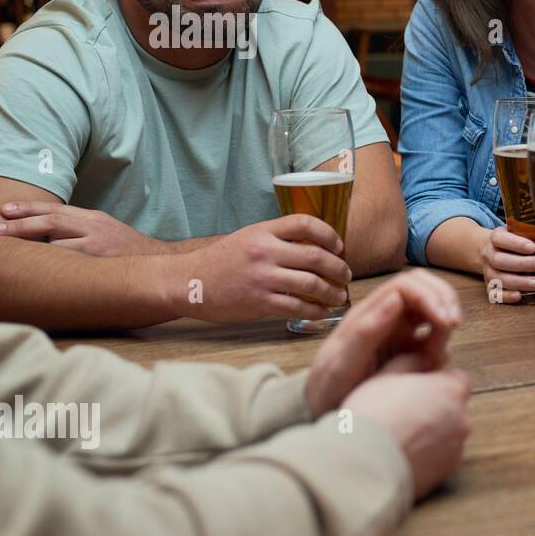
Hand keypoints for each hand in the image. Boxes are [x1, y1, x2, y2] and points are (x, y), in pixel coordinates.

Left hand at [0, 201, 167, 256]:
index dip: (28, 209)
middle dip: (21, 223)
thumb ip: (81, 232)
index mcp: (93, 218)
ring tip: (6, 243)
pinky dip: (51, 258)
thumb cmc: (129, 253)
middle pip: (51, 219)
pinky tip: (37, 263)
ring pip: (55, 239)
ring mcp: (98, 241)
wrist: (162, 262)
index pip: (56, 209)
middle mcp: (94, 225)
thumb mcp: (106, 234)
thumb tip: (48, 236)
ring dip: (29, 241)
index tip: (5, 210)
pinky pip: (69, 256)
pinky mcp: (101, 257)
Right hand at [164, 215, 350, 322]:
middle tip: (346, 275)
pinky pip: (297, 306)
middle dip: (339, 268)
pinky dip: (316, 310)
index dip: (329, 234)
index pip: (305, 223)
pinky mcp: (258, 302)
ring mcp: (262, 277)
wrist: (188, 282)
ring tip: (339, 296)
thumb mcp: (249, 239)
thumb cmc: (222, 261)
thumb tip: (317, 249)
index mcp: (263, 231)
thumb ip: (278, 240)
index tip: (339, 246)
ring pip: (311, 283)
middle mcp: (264, 251)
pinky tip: (322, 312)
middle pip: (316, 256)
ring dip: (332, 291)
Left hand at [306, 269, 462, 416]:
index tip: (446, 321)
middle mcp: (385, 315)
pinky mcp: (407, 347)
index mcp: (369, 313)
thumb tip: (396, 298)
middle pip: (424, 287)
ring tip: (438, 352)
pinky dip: (441, 342)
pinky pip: (433, 335)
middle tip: (455, 325)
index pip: (407, 284)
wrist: (322, 411)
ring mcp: (398, 330)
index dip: (431, 295)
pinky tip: (434, 363)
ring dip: (444, 321)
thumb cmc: (327, 389)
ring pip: (432, 307)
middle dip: (445, 300)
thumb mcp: (341, 364)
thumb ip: (367, 332)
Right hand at [342, 370, 470, 498]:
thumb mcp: (385, 376)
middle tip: (403, 412)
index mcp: (449, 390)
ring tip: (400, 435)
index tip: (416, 388)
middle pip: (454, 407)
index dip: (436, 381)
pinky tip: (403, 453)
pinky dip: (428, 454)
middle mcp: (461, 418)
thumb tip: (423, 356)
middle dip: (435, 407)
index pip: (457, 378)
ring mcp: (456, 448)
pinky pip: (441, 456)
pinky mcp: (446, 471)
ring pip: (448, 433)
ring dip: (432, 431)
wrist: (361, 463)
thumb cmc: (372, 415)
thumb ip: (410, 361)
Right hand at [477, 225, 534, 303]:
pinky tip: (519, 296)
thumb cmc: (514, 242)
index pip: (500, 239)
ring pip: (498, 278)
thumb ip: (532, 234)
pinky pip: (493, 294)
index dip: (515, 244)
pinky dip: (505, 296)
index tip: (532, 247)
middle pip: (499, 260)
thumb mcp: (519, 232)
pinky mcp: (490, 286)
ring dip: (518, 282)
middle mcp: (489, 255)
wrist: (493, 251)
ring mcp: (488, 272)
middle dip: (522, 264)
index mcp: (496, 238)